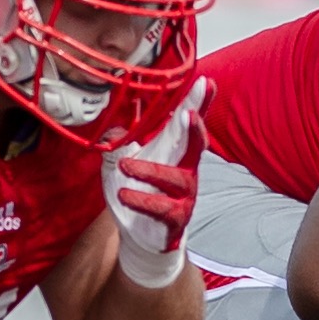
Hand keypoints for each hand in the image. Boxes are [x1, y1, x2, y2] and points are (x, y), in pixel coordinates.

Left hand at [103, 77, 209, 288]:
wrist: (139, 237)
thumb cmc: (135, 193)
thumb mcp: (118, 166)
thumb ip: (117, 146)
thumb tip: (113, 128)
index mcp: (173, 152)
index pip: (186, 124)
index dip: (197, 103)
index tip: (204, 82)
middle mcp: (184, 170)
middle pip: (195, 145)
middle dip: (194, 128)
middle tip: (189, 113)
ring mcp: (184, 196)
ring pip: (175, 178)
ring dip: (150, 170)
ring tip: (123, 168)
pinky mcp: (176, 219)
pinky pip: (164, 208)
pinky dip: (143, 200)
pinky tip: (125, 195)